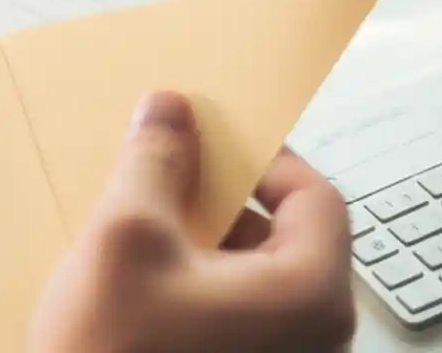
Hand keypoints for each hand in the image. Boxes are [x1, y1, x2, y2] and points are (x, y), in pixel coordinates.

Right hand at [30, 92, 354, 352]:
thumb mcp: (124, 237)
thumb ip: (153, 162)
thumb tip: (168, 110)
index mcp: (308, 295)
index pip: (318, 196)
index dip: (265, 157)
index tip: (215, 141)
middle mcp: (310, 337)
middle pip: (284, 236)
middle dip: (219, 200)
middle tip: (163, 180)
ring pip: (251, 277)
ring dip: (199, 241)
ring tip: (138, 232)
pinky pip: (231, 314)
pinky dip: (192, 284)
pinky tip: (136, 282)